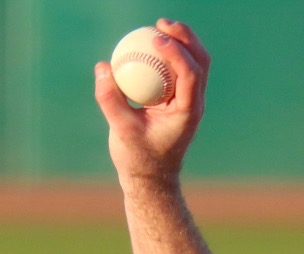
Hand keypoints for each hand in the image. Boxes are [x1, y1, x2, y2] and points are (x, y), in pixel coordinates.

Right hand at [93, 19, 209, 188]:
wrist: (150, 179)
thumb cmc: (138, 158)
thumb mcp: (120, 130)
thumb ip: (110, 99)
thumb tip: (103, 67)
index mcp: (187, 113)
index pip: (191, 75)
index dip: (177, 52)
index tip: (156, 38)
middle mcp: (194, 104)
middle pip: (201, 62)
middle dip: (185, 37)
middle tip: (161, 24)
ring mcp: (190, 101)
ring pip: (195, 63)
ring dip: (182, 42)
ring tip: (159, 27)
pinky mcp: (180, 100)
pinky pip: (180, 70)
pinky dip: (170, 54)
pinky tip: (151, 44)